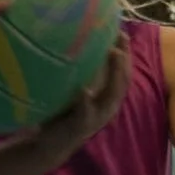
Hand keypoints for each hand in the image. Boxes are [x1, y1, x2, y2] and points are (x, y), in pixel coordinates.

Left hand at [27, 36, 132, 164]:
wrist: (49, 144)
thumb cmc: (61, 111)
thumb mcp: (72, 89)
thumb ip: (78, 70)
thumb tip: (73, 40)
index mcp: (107, 96)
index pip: (122, 71)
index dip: (126, 51)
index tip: (122, 30)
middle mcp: (107, 106)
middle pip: (123, 80)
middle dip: (125, 58)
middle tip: (121, 37)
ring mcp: (96, 117)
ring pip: (112, 94)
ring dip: (115, 73)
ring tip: (113, 53)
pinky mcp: (80, 127)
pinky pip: (85, 113)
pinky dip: (86, 101)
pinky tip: (84, 89)